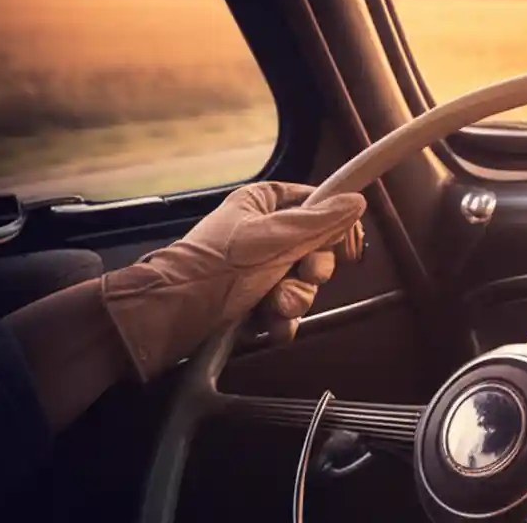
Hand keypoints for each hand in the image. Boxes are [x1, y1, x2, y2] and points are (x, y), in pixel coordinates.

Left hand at [101, 182, 365, 380]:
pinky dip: (282, 321)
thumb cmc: (216, 268)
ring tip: (274, 306)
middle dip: (312, 271)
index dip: (333, 224)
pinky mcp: (252, 302)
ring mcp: (258, 270)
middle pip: (316, 248)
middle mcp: (263, 233)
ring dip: (295, 299)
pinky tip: (271, 325)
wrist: (170, 317)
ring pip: (303, 283)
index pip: (315, 203)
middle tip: (302, 274)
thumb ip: (320, 221)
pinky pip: (286, 310)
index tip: (345, 244)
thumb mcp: (275, 238)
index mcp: (263, 204)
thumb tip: (356, 201)